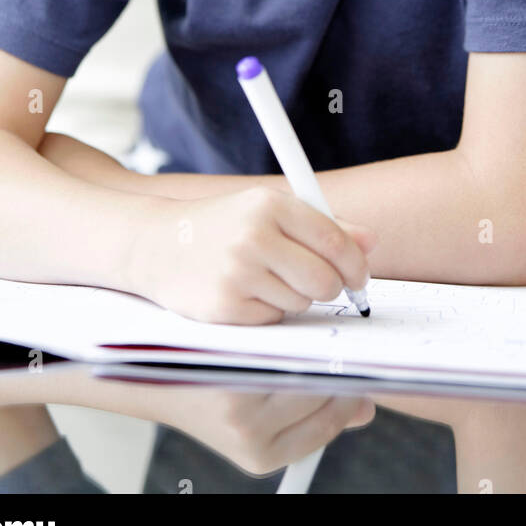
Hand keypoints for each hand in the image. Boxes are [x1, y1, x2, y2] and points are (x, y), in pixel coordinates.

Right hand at [127, 187, 376, 324]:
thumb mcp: (268, 210)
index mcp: (271, 205)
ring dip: (294, 298)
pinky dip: (268, 313)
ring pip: (301, 303)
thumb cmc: (222, 226)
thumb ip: (322, 225)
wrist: (154, 244)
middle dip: (330, 288)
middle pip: (325, 280)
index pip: (336, 241)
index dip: (356, 265)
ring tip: (266, 280)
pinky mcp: (224, 307)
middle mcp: (254, 237)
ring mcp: (237, 274)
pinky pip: (273, 320)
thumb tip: (371, 241)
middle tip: (320, 285)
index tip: (359, 277)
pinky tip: (246, 295)